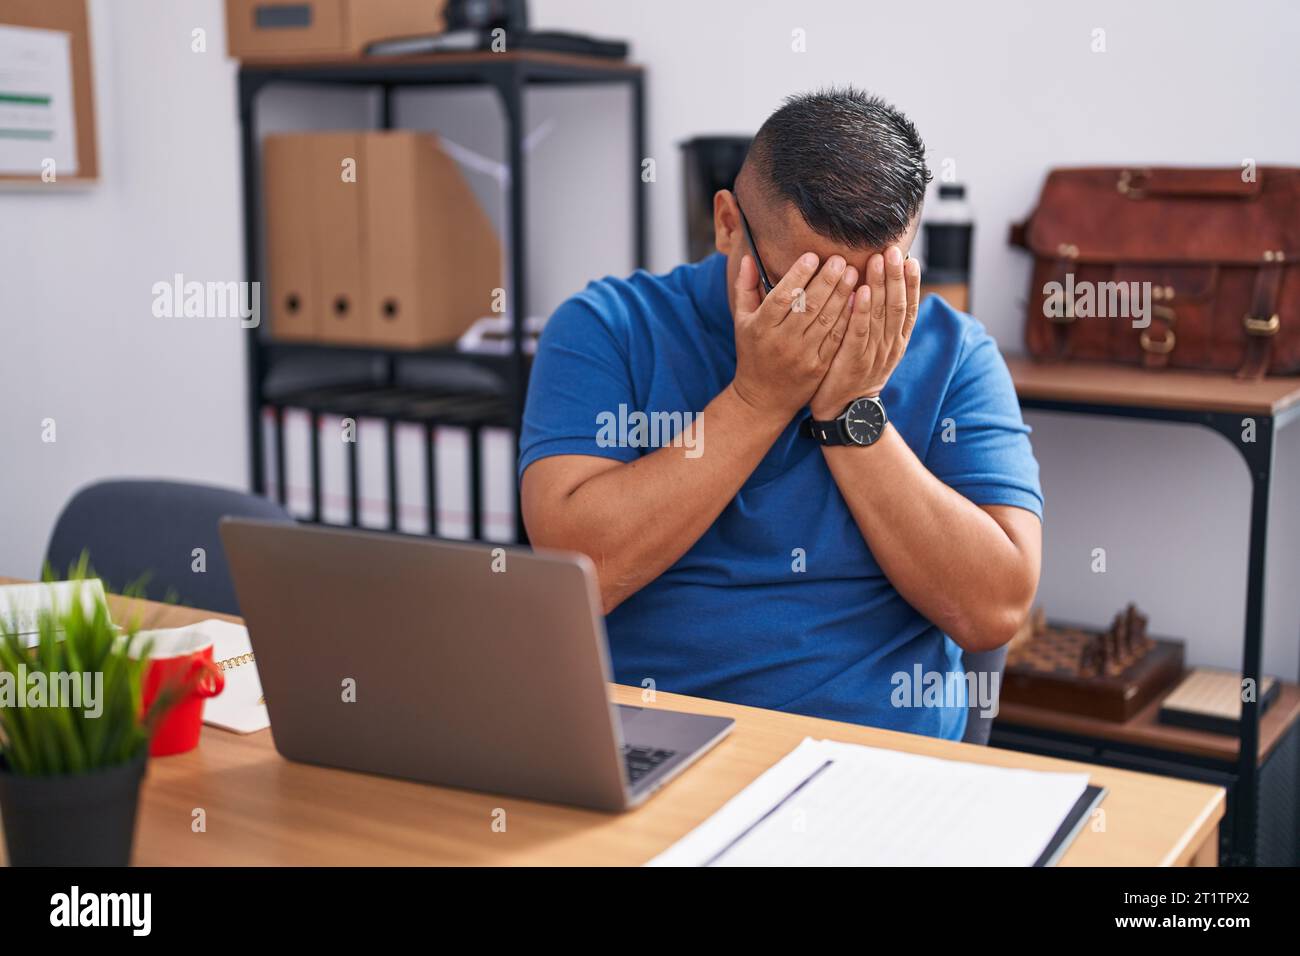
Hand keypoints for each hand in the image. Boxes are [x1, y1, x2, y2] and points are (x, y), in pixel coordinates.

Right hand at [731, 252, 858, 419]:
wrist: (763, 398)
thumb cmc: (752, 353)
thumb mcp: (742, 321)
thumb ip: (745, 288)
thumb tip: (748, 258)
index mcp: (761, 327)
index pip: (781, 297)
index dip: (798, 276)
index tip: (812, 256)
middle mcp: (781, 341)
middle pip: (807, 306)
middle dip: (826, 281)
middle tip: (839, 260)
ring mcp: (802, 355)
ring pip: (825, 320)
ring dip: (841, 295)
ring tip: (852, 274)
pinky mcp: (818, 367)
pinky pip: (835, 338)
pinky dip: (847, 318)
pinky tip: (857, 301)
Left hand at [809, 246, 919, 419]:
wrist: (844, 412)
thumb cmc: (854, 373)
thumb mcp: (874, 347)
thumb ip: (879, 322)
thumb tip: (881, 288)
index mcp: (897, 341)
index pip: (910, 307)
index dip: (912, 283)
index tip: (911, 259)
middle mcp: (890, 345)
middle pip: (898, 305)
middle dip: (896, 276)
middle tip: (893, 249)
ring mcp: (874, 354)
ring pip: (882, 315)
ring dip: (881, 285)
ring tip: (879, 260)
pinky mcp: (854, 361)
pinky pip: (860, 332)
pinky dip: (863, 311)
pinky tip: (863, 291)